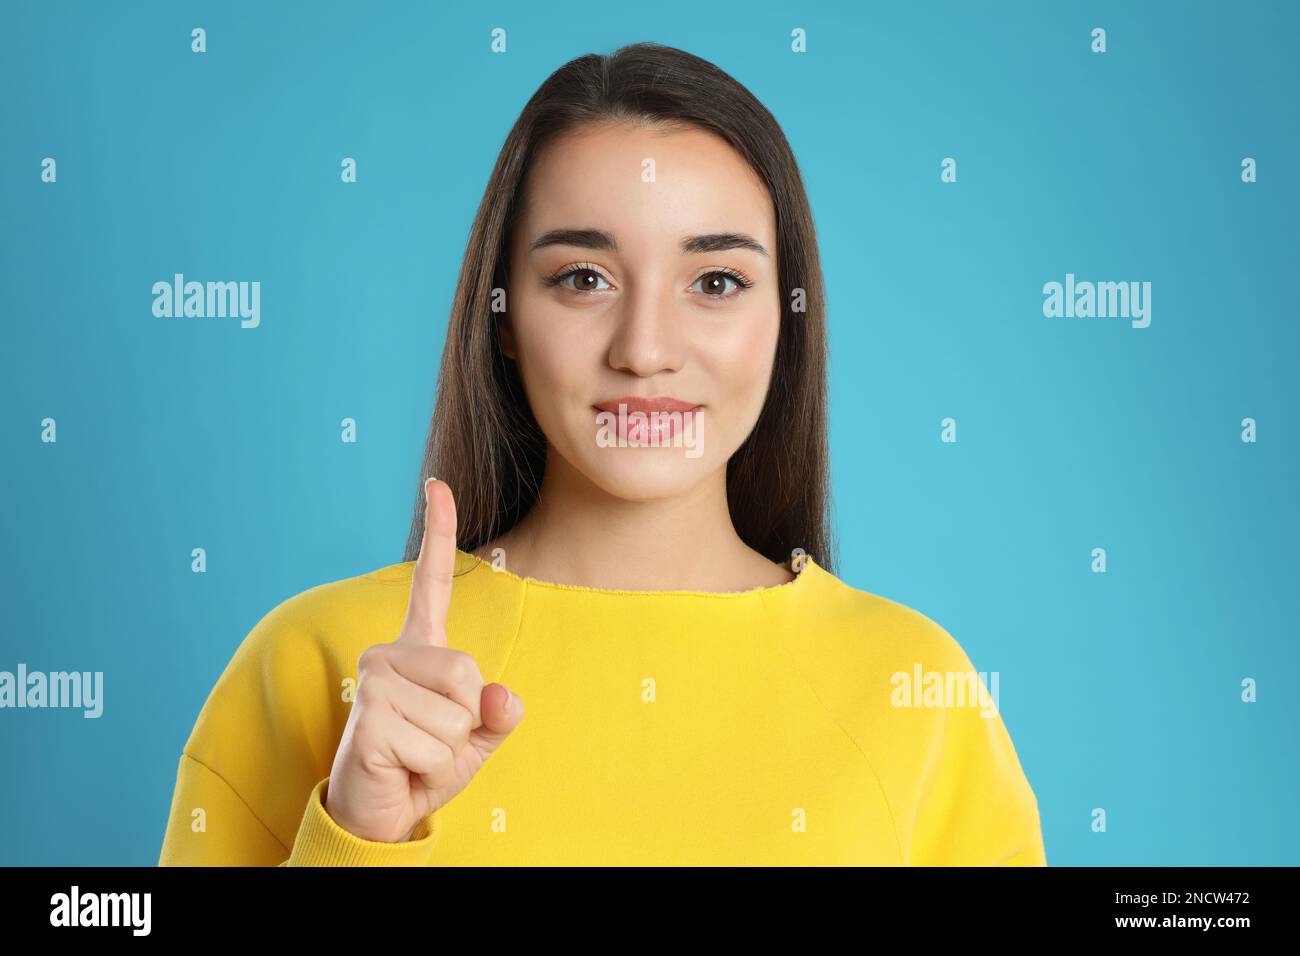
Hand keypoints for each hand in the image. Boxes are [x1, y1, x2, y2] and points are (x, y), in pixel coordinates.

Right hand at [323, 477, 524, 842]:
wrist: (380, 815)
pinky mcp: (370, 716)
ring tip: (414, 755)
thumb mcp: (475, 739)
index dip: (438, 533)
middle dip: (466, 721)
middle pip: (469, 672)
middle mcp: (390, 653)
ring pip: (458, 713)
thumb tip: (504, 699)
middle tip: (429, 742)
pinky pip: (438, 743)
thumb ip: (497, 714)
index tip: (437, 485)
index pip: (433, 583)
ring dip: (448, 749)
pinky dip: (431, 767)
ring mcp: (375, 680)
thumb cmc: (424, 766)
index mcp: (419, 649)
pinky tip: (400, 766)